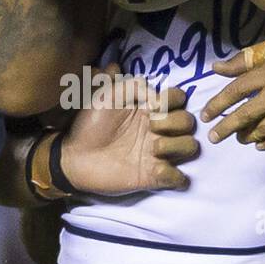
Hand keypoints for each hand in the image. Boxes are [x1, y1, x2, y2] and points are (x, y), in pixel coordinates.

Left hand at [60, 66, 198, 194]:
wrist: (73, 155)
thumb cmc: (89, 123)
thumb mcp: (106, 94)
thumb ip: (131, 85)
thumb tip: (155, 94)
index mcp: (149, 109)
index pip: (178, 98)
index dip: (174, 99)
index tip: (153, 105)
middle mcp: (157, 130)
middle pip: (188, 122)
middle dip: (175, 122)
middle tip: (151, 127)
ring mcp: (157, 154)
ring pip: (191, 147)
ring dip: (177, 145)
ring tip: (153, 150)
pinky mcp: (152, 177)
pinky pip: (179, 178)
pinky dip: (173, 174)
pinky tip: (154, 169)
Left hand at [201, 38, 264, 149]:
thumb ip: (244, 60)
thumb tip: (216, 68)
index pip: (235, 92)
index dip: (217, 105)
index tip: (206, 116)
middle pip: (245, 116)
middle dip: (225, 128)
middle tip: (213, 137)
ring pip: (264, 131)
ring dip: (247, 136)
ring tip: (239, 137)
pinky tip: (259, 144)